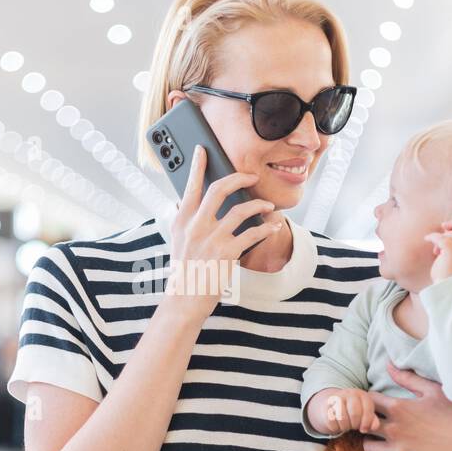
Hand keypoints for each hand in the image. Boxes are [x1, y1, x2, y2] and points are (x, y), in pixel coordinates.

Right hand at [165, 145, 282, 317]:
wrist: (185, 300)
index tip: (202, 150)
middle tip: (252, 177)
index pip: (190, 186)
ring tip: (268, 206)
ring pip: (241, 210)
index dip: (197, 166)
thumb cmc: (185, 271)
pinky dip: (267, 228)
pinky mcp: (226, 253)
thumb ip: (185, 220)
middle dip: (239, 178)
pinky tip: (273, 226)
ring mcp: (211, 239)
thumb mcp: (178, 242)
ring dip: (259, 205)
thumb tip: (187, 200)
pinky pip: (253, 233)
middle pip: (219, 190)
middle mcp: (195, 226)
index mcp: (182, 221)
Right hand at [321, 388, 380, 434]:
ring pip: (342, 418)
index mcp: (361, 394)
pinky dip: (335, 427)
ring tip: (346, 426)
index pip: (367, 408)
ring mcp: (336, 398)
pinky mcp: (325, 406)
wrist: (333, 405)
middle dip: (355, 424)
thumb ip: (372, 420)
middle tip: (354, 427)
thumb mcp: (365, 414)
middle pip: (355, 413)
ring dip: (345, 427)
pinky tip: (337, 425)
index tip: (364, 429)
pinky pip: (331, 421)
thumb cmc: (353, 411)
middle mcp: (349, 393)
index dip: (366, 422)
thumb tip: (374, 426)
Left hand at [362, 363, 451, 450]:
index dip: (369, 401)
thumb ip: (408, 378)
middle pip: (361, 425)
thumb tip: (388, 364)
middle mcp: (393, 429)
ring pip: (368, 448)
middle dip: (365, 423)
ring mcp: (398, 450)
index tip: (377, 405)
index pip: (367, 401)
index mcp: (398, 407)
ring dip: (374, 443)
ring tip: (386, 441)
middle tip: (376, 424)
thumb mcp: (434, 391)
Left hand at [424, 220, 451, 283]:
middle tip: (438, 236)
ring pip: (449, 236)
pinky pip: (440, 238)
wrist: (451, 291)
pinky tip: (426, 238)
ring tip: (435, 252)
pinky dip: (432, 237)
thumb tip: (445, 236)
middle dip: (448, 234)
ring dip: (440, 241)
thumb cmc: (451, 281)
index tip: (447, 226)